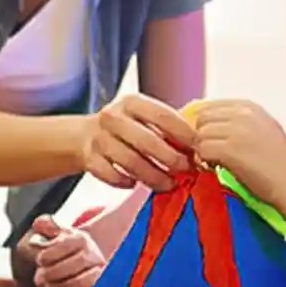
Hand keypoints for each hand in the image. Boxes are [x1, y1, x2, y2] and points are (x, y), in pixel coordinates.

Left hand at [26, 215, 104, 286]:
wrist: (81, 259)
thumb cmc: (63, 247)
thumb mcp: (55, 232)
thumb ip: (45, 225)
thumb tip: (38, 225)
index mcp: (81, 238)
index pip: (66, 245)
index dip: (50, 254)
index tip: (39, 260)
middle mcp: (93, 253)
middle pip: (76, 263)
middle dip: (53, 272)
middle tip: (40, 276)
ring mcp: (98, 270)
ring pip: (81, 281)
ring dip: (60, 285)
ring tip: (46, 284)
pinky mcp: (98, 286)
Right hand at [81, 94, 195, 191]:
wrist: (84, 135)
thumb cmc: (127, 127)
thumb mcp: (143, 116)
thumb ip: (168, 127)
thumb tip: (201, 146)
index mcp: (131, 102)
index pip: (162, 116)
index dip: (184, 134)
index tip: (200, 149)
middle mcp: (113, 117)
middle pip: (147, 141)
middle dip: (172, 159)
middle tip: (187, 171)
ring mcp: (99, 138)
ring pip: (131, 162)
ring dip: (154, 177)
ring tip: (169, 184)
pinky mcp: (89, 159)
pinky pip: (113, 176)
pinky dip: (128, 182)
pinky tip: (136, 183)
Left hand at [192, 99, 285, 207]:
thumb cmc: (278, 163)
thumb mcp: (260, 129)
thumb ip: (235, 122)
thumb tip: (202, 124)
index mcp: (249, 107)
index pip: (208, 106)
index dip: (205, 125)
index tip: (211, 140)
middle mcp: (242, 113)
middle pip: (201, 118)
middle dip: (202, 136)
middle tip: (213, 153)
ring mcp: (236, 130)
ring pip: (199, 135)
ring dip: (203, 150)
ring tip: (218, 162)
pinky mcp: (231, 148)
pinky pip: (203, 150)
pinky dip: (206, 161)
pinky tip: (218, 168)